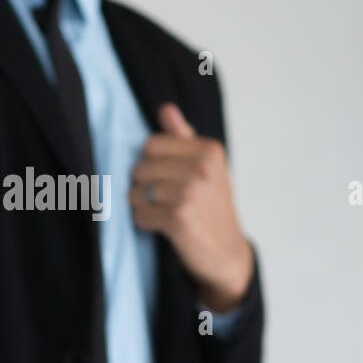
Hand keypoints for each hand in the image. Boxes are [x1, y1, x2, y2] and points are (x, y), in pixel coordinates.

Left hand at [130, 103, 252, 309]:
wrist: (227, 253)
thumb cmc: (212, 207)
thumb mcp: (206, 168)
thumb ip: (183, 138)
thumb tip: (165, 108)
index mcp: (208, 151)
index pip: (150, 144)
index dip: (150, 163)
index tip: (167, 178)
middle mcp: (201, 169)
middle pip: (140, 168)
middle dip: (144, 186)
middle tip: (165, 200)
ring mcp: (190, 193)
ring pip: (135, 192)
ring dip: (142, 206)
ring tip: (165, 213)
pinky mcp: (177, 218)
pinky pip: (139, 215)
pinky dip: (144, 223)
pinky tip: (163, 226)